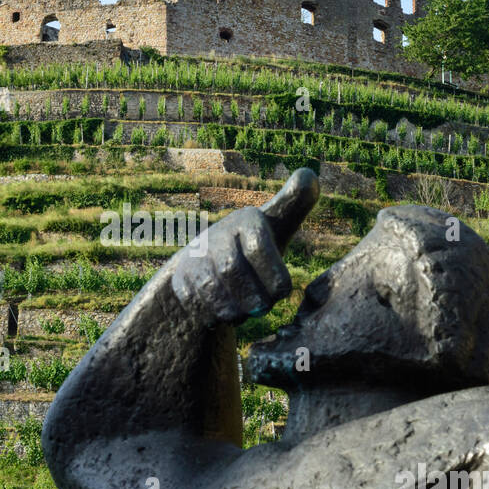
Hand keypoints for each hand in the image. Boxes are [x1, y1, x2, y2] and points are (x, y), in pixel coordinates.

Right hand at [169, 168, 318, 325]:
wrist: (212, 262)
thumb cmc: (255, 244)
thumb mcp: (278, 224)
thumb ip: (297, 202)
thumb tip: (307, 173)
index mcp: (247, 220)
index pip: (259, 247)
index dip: (275, 277)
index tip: (282, 290)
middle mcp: (217, 233)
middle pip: (232, 270)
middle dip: (255, 298)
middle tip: (264, 307)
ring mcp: (195, 256)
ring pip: (213, 290)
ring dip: (237, 309)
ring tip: (247, 310)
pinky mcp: (181, 279)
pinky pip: (198, 304)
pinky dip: (217, 316)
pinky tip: (228, 311)